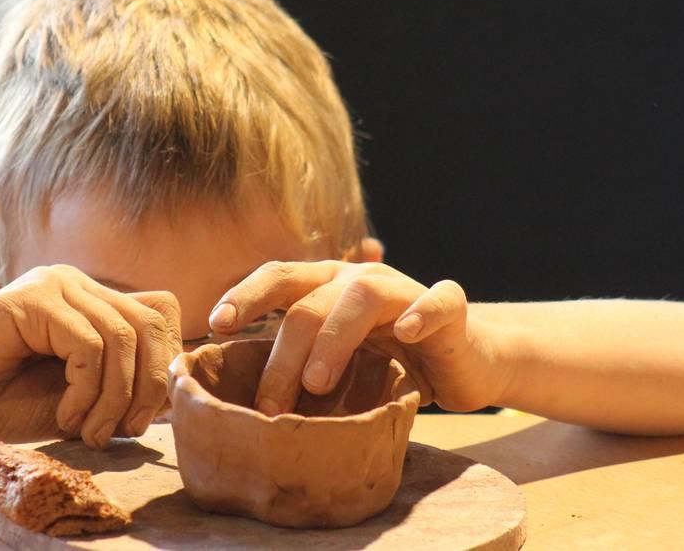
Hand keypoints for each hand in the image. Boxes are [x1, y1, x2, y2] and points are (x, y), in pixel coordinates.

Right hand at [0, 265, 180, 448]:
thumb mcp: (76, 397)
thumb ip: (120, 385)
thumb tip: (175, 393)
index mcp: (90, 300)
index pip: (161, 313)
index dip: (164, 364)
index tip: (143, 417)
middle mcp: (76, 283)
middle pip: (153, 322)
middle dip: (149, 386)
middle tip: (121, 431)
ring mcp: (54, 284)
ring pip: (124, 337)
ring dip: (114, 397)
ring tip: (87, 431)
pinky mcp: (33, 298)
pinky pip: (88, 345)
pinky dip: (85, 391)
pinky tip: (63, 415)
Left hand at [209, 261, 507, 415]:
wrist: (468, 362)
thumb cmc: (392, 368)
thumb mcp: (340, 366)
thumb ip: (300, 369)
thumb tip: (238, 404)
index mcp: (326, 286)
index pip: (278, 277)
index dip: (246, 295)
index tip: (215, 325)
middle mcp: (360, 279)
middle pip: (311, 302)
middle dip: (283, 354)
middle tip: (268, 404)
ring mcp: (406, 290)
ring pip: (363, 296)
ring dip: (335, 338)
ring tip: (317, 383)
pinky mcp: (451, 308)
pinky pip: (439, 300)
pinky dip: (423, 313)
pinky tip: (408, 333)